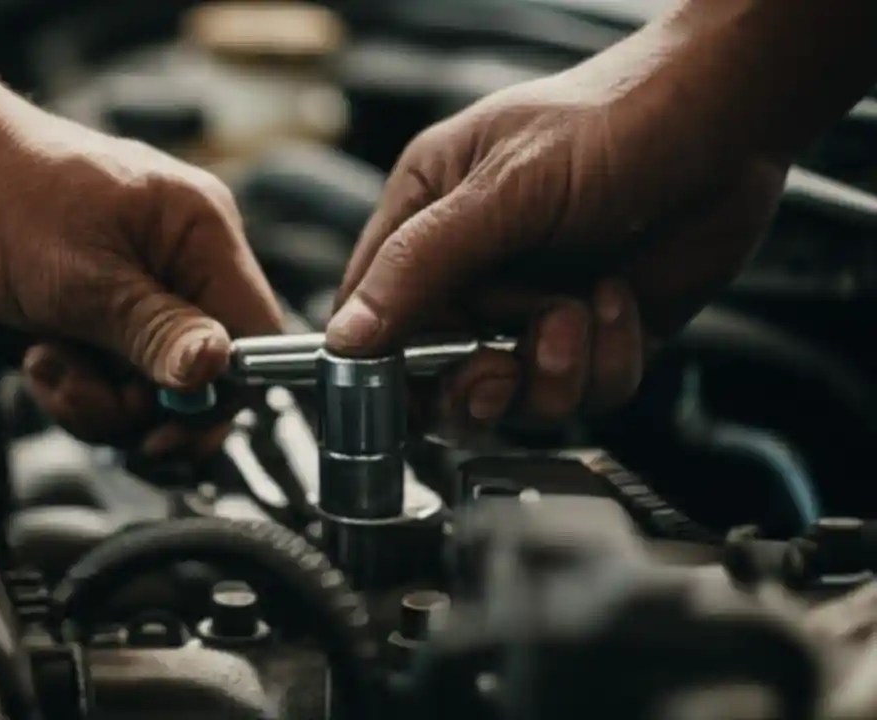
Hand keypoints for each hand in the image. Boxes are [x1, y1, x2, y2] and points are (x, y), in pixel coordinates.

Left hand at [0, 96, 280, 450]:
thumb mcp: (79, 279)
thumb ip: (156, 331)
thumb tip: (217, 371)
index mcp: (200, 232)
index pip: (254, 336)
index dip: (218, 394)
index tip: (163, 427)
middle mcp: (181, 259)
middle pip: (201, 375)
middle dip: (138, 404)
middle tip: (81, 390)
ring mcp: (141, 284)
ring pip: (151, 385)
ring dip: (97, 397)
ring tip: (47, 361)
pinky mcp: (103, 306)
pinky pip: (112, 374)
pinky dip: (75, 381)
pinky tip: (38, 355)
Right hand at [327, 62, 786, 426]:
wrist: (732, 125)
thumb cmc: (614, 124)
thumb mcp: (504, 189)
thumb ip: (421, 264)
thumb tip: (346, 337)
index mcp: (425, 219)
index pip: (369, 312)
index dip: (379, 363)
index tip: (409, 387)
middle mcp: (472, 273)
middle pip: (434, 379)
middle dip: (472, 387)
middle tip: (499, 369)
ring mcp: (532, 311)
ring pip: (514, 399)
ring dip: (551, 372)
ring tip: (580, 311)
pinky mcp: (593, 340)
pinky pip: (583, 395)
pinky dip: (606, 362)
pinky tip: (620, 301)